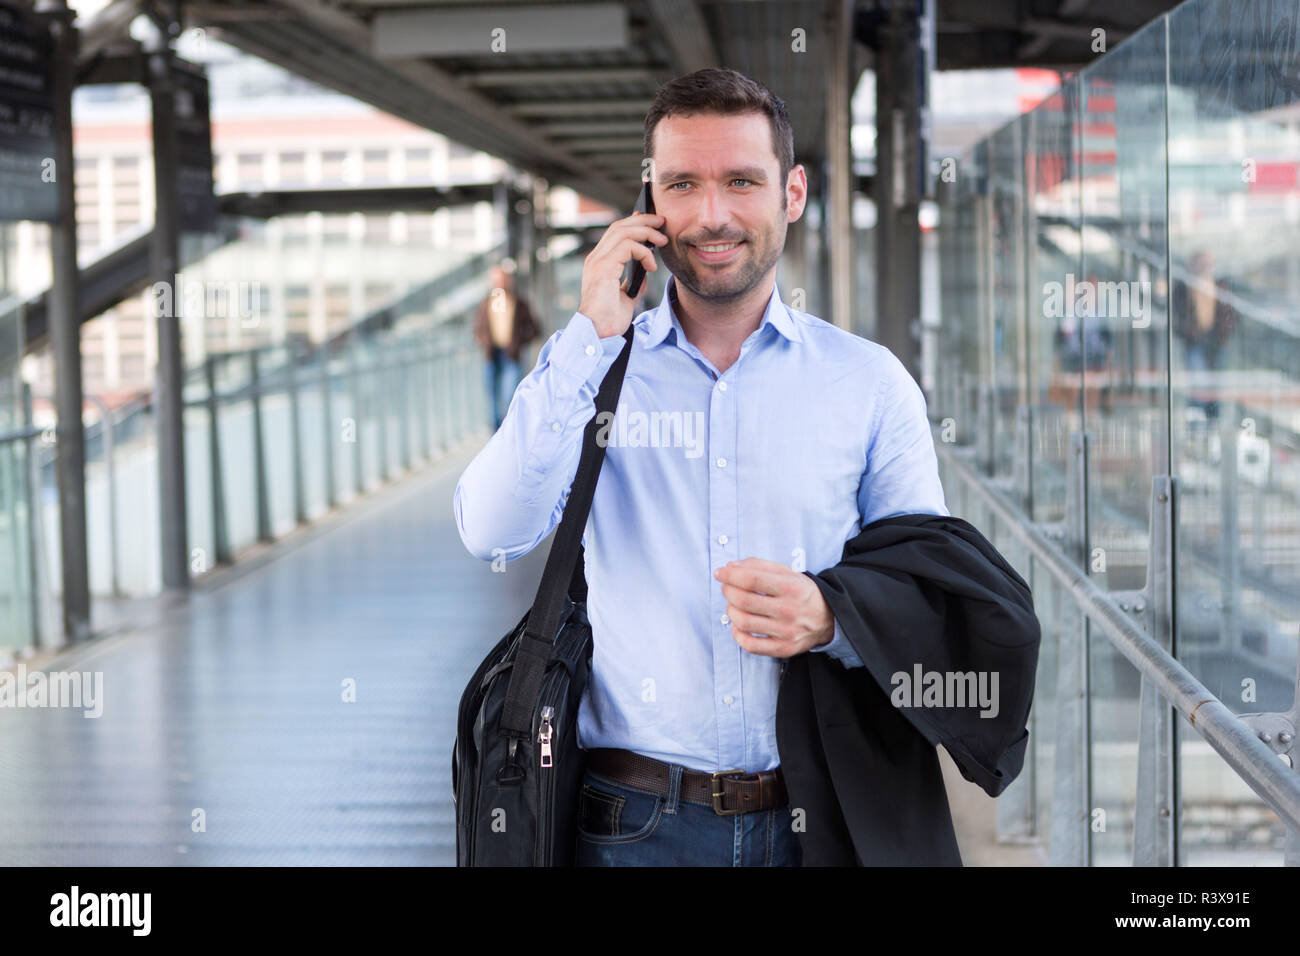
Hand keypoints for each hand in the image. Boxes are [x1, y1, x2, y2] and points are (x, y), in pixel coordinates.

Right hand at [577, 210, 667, 337]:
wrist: (599, 334)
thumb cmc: (609, 320)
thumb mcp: (625, 297)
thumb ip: (632, 282)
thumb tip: (645, 272)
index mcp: (599, 263)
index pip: (615, 233)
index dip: (634, 223)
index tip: (653, 224)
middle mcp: (595, 259)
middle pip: (619, 226)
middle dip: (643, 220)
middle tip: (662, 222)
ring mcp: (598, 262)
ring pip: (623, 232)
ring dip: (647, 233)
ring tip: (662, 241)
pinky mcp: (604, 268)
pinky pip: (628, 247)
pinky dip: (644, 252)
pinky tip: (652, 266)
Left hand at [713, 558, 835, 658]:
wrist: (828, 618)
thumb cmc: (802, 593)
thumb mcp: (787, 572)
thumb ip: (759, 566)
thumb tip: (730, 566)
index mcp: (791, 587)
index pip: (752, 579)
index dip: (730, 575)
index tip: (720, 572)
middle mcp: (789, 610)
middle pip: (744, 600)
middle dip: (728, 591)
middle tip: (726, 587)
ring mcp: (786, 632)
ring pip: (743, 622)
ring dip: (730, 611)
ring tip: (733, 605)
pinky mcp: (783, 648)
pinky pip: (750, 645)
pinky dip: (737, 635)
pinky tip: (738, 625)